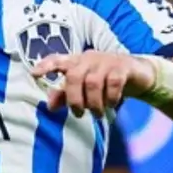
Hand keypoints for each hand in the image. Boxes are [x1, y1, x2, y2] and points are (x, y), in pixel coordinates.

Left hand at [32, 52, 154, 117]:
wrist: (138, 73)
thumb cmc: (104, 80)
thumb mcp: (84, 87)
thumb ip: (65, 95)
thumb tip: (49, 107)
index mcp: (76, 61)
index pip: (57, 59)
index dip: (46, 65)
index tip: (34, 74)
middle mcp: (88, 58)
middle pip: (74, 76)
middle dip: (74, 99)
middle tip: (79, 114)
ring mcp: (106, 61)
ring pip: (93, 82)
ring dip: (94, 103)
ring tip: (97, 114)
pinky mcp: (123, 67)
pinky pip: (114, 83)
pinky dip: (111, 97)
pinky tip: (112, 105)